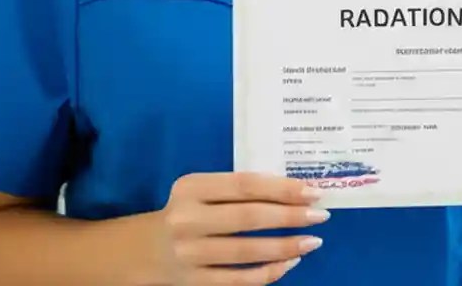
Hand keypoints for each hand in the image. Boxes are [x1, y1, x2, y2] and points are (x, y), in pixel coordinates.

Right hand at [158, 172, 328, 284]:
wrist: (141, 250)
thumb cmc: (185, 212)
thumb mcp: (200, 191)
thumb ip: (237, 190)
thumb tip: (295, 192)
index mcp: (191, 188)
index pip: (244, 185)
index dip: (282, 189)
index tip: (313, 191)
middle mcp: (187, 220)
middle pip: (247, 218)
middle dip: (290, 217)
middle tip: (320, 216)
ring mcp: (189, 254)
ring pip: (246, 253)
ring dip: (285, 247)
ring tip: (313, 241)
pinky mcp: (194, 283)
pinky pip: (239, 281)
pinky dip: (269, 273)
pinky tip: (290, 263)